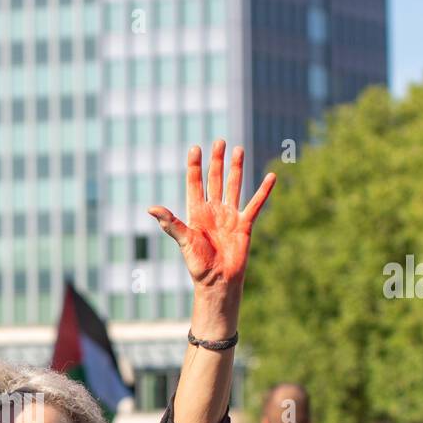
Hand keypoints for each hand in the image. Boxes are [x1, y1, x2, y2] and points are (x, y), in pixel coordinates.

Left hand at [149, 141, 275, 298]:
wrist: (218, 280)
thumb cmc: (198, 264)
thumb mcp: (184, 241)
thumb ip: (171, 223)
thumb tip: (151, 208)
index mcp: (196, 212)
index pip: (194, 183)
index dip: (194, 166)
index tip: (195, 148)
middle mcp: (213, 210)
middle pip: (215, 179)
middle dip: (216, 161)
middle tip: (219, 141)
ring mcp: (229, 216)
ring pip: (233, 186)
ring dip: (235, 168)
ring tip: (238, 149)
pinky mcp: (245, 224)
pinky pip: (255, 204)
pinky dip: (263, 191)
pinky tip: (271, 176)